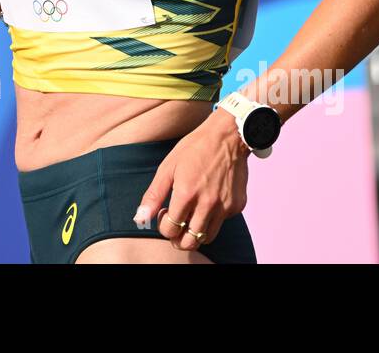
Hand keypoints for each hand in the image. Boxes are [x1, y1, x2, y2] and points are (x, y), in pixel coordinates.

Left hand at [134, 109, 250, 252]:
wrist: (227, 136)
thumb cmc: (194, 148)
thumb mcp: (168, 167)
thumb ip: (153, 195)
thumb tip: (140, 218)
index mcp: (186, 194)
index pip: (170, 229)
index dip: (163, 226)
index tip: (164, 213)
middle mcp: (208, 204)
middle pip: (189, 242)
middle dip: (178, 238)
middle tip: (175, 225)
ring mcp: (225, 207)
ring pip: (207, 237)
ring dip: (195, 233)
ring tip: (190, 218)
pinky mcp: (237, 205)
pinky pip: (222, 222)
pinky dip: (213, 218)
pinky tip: (208, 200)